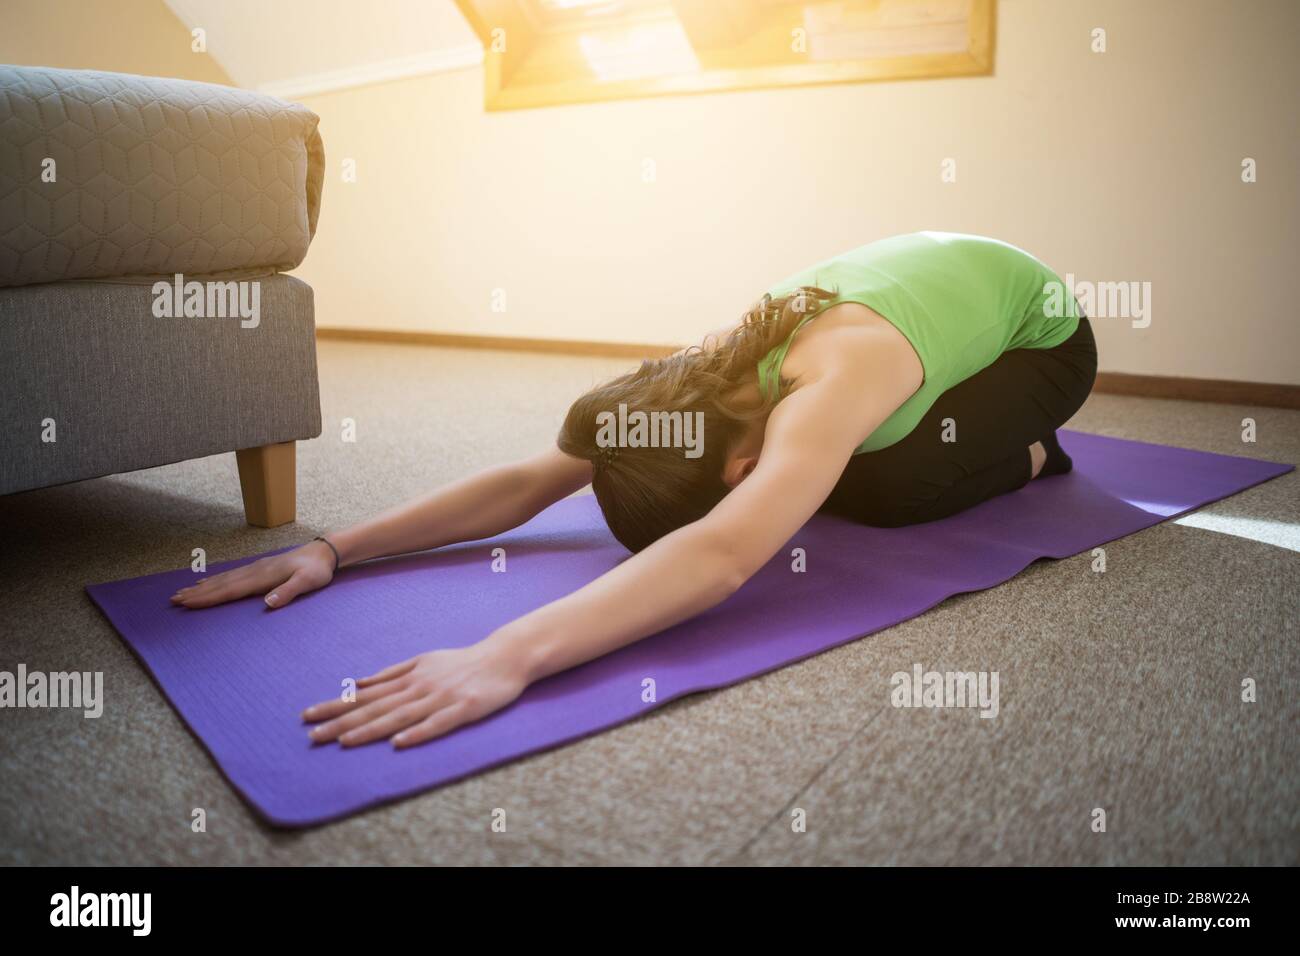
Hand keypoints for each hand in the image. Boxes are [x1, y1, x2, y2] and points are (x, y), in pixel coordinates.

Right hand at [171, 539, 335, 608]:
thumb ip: (288, 592)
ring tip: (183, 593)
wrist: (324, 552)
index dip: (208, 598)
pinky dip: (216, 581)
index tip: (188, 604)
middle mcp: (254, 571)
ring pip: (223, 579)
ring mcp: (255, 568)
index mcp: (262, 577)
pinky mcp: (259, 568)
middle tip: (174, 600)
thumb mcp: (307, 582)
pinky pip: (231, 576)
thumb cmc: (316, 570)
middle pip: (221, 584)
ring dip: (203, 587)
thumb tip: (267, 604)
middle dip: (197, 593)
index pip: (230, 590)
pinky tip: (208, 583)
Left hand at [302, 642, 528, 747]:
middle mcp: (419, 687)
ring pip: (400, 717)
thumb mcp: (423, 660)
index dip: (336, 706)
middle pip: (375, 708)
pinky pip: (438, 724)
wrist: (505, 657)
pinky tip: (399, 744)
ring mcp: (441, 698)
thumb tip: (358, 682)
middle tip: (313, 736)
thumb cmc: (462, 661)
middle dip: (342, 722)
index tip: (307, 716)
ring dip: (370, 730)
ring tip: (344, 742)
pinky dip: (418, 733)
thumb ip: (392, 673)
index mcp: (408, 677)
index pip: (365, 695)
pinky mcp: (464, 709)